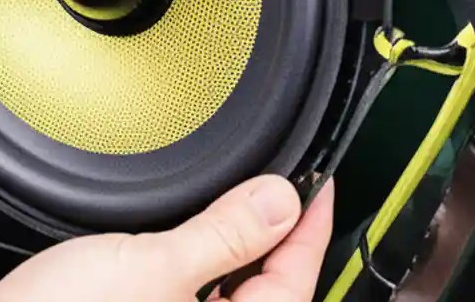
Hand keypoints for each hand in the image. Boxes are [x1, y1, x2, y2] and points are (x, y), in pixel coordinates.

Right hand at [0, 176, 334, 301]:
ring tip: (241, 199)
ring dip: (234, 246)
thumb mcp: (156, 268)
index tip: (318, 188)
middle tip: (286, 184)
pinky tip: (184, 231)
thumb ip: (224, 236)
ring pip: (224, 289)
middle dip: (276, 237)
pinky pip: (186, 287)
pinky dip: (193, 257)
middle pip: (264, 289)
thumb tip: (279, 203)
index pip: (292, 286)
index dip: (310, 232)